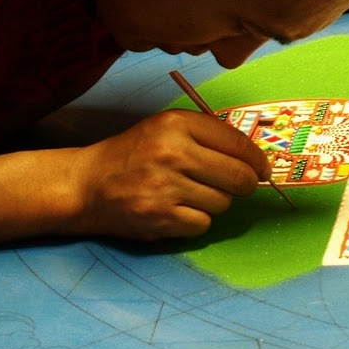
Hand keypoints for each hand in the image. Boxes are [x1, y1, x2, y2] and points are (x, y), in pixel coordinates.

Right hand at [62, 109, 270, 240]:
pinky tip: (178, 210)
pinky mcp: (159, 218)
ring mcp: (165, 188)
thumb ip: (208, 136)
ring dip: (215, 202)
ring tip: (191, 193)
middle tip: (242, 185)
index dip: (258, 160)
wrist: (85, 185)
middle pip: (239, 177)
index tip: (262, 169)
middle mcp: (172, 153)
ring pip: (223, 203)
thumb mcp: (166, 128)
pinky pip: (203, 224)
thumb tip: (255, 158)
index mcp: (176, 124)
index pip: (238, 144)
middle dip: (247, 184)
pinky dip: (196, 220)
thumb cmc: (133, 154)